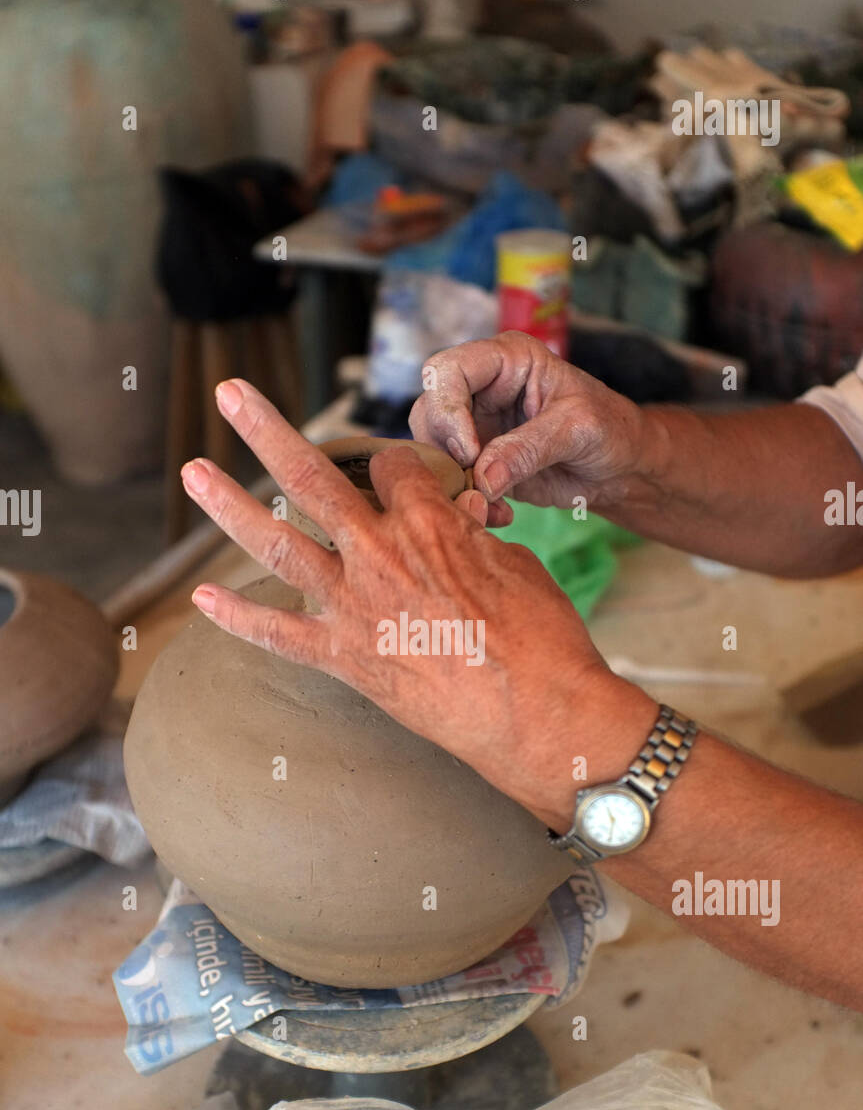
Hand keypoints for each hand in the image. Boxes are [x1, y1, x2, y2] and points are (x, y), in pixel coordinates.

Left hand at [181, 379, 653, 831]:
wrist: (537, 713)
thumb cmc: (542, 637)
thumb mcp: (515, 564)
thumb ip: (472, 538)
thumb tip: (461, 524)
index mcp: (427, 521)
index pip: (391, 468)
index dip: (394, 466)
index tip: (395, 476)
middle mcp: (378, 552)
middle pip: (311, 476)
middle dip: (267, 430)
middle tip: (231, 396)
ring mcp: (353, 606)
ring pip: (276, 542)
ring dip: (229, 505)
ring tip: (194, 471)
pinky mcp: (345, 658)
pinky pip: (278, 635)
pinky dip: (239, 618)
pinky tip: (203, 600)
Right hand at [409, 330, 650, 525]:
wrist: (622, 468)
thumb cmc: (611, 429)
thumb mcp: (578, 429)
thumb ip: (529, 448)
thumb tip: (482, 477)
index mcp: (506, 360)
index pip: (447, 370)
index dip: (447, 409)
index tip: (471, 450)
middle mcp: (482, 390)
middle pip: (429, 411)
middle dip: (445, 451)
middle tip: (477, 482)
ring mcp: (477, 428)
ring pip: (433, 451)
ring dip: (454, 483)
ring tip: (493, 505)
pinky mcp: (479, 464)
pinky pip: (453, 483)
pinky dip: (469, 503)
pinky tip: (501, 514)